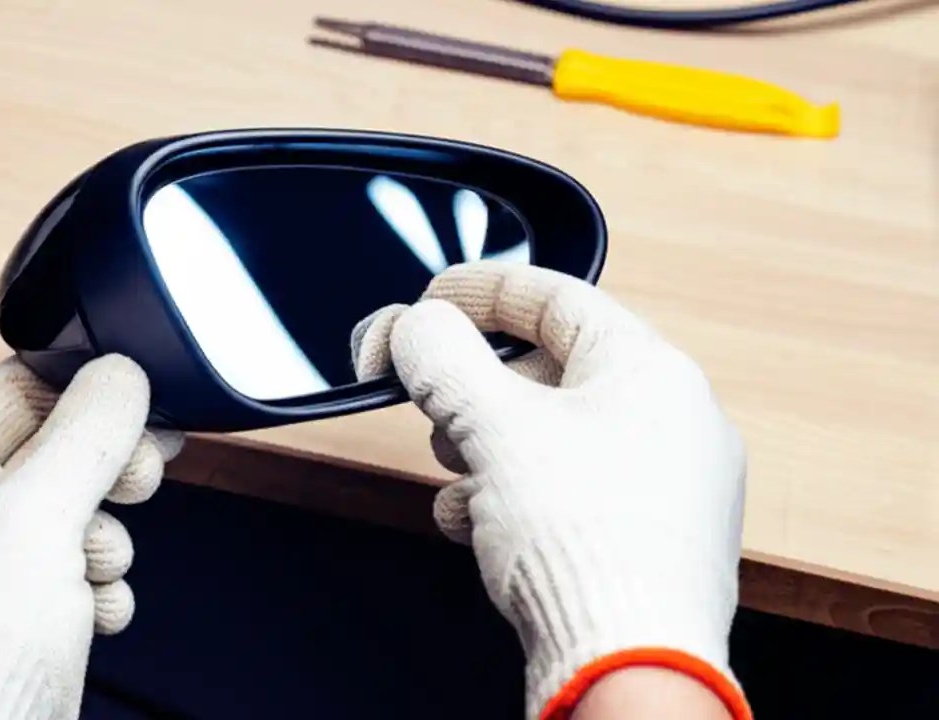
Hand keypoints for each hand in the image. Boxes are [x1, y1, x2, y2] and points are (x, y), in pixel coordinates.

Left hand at [0, 356, 182, 719]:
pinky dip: (103, 586)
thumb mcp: (39, 513)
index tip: (131, 399)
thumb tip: (121, 373)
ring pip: (81, 510)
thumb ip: (87, 434)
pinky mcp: (32, 610)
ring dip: (107, 535)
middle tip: (135, 477)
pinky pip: (87, 569)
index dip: (77, 391)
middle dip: (106, 467)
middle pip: (59, 451)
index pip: (14, 394)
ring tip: (92, 565)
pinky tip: (91, 608)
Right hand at [353, 261, 748, 719]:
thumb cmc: (587, 546)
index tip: (429, 302)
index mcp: (652, 370)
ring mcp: (665, 486)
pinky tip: (484, 526)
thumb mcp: (491, 425)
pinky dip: (513, 498)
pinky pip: (565, 493)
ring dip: (487, 450)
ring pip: (550, 437)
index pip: (554, 297)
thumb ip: (441, 358)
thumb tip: (417, 328)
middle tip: (433, 405)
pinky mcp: (645, 540)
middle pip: (546, 370)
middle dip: (474, 390)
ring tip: (465, 479)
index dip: (478, 292)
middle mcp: (672, 421)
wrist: (626, 664)